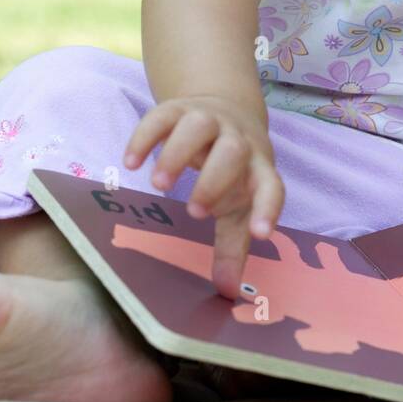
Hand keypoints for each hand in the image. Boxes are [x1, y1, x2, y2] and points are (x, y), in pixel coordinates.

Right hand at [123, 94, 284, 299]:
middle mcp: (238, 141)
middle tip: (194, 212)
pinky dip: (145, 137)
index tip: (260, 235)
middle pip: (233, 151)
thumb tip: (227, 293)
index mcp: (258, 169)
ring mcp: (210, 120)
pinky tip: (131, 163)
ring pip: (198, 125)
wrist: (229, 108)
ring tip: (158, 185)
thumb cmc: (235, 170)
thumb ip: (233, 246)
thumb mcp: (237, 207)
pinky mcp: (179, 108)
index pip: (272, 187)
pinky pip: (162, 115)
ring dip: (178, 154)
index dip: (268, 209)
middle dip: (215, 180)